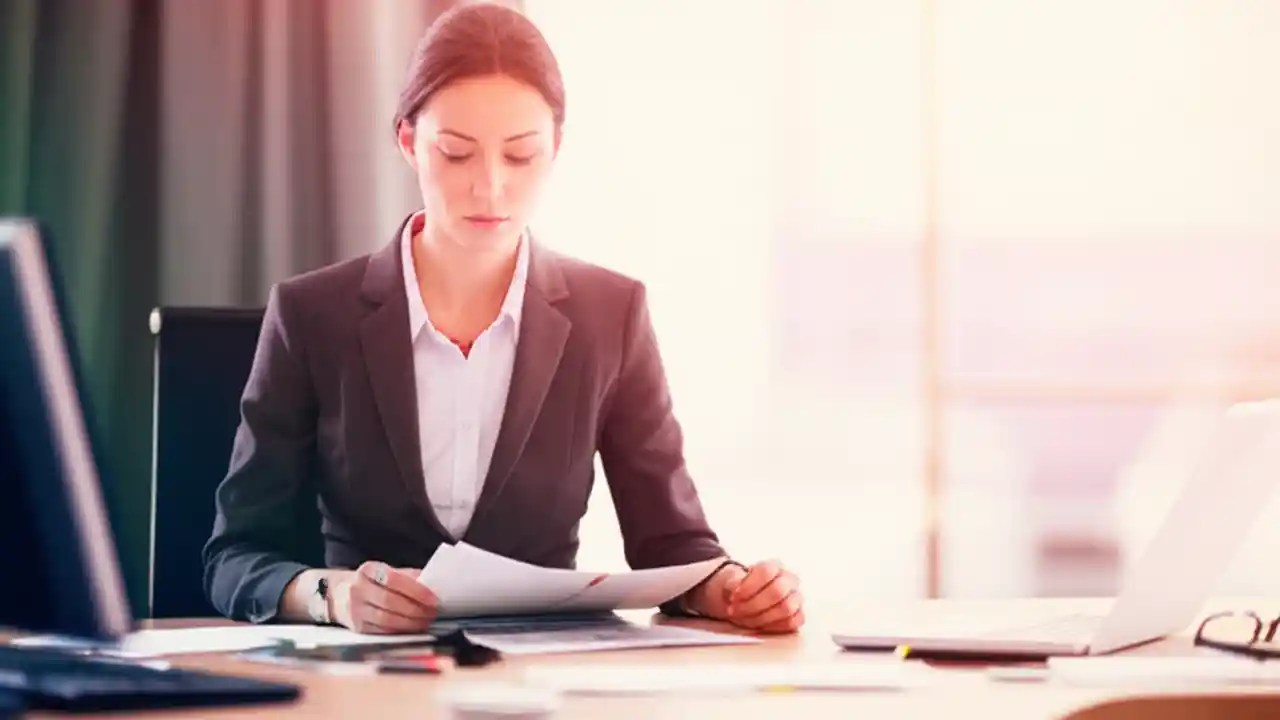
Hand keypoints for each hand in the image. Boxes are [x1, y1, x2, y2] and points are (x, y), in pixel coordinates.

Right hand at [329, 561, 437, 633]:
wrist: (338, 594)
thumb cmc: (371, 582)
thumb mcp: (385, 572)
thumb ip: (408, 577)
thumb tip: (433, 586)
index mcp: (368, 570)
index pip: (395, 580)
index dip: (416, 591)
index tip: (434, 600)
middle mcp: (358, 588)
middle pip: (391, 602)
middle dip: (416, 610)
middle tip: (433, 613)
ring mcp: (355, 609)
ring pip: (387, 620)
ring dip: (411, 623)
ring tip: (425, 622)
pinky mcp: (356, 627)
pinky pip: (382, 631)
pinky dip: (400, 631)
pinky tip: (412, 629)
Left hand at [689, 560, 803, 633]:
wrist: (745, 601)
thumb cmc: (741, 590)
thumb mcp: (732, 582)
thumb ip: (733, 583)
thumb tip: (734, 587)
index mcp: (775, 566)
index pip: (766, 572)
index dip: (749, 586)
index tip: (733, 596)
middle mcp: (790, 580)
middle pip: (777, 592)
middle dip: (753, 605)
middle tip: (735, 610)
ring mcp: (796, 598)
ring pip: (786, 609)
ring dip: (761, 617)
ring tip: (744, 618)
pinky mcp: (798, 616)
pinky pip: (792, 623)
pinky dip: (773, 626)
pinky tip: (758, 624)